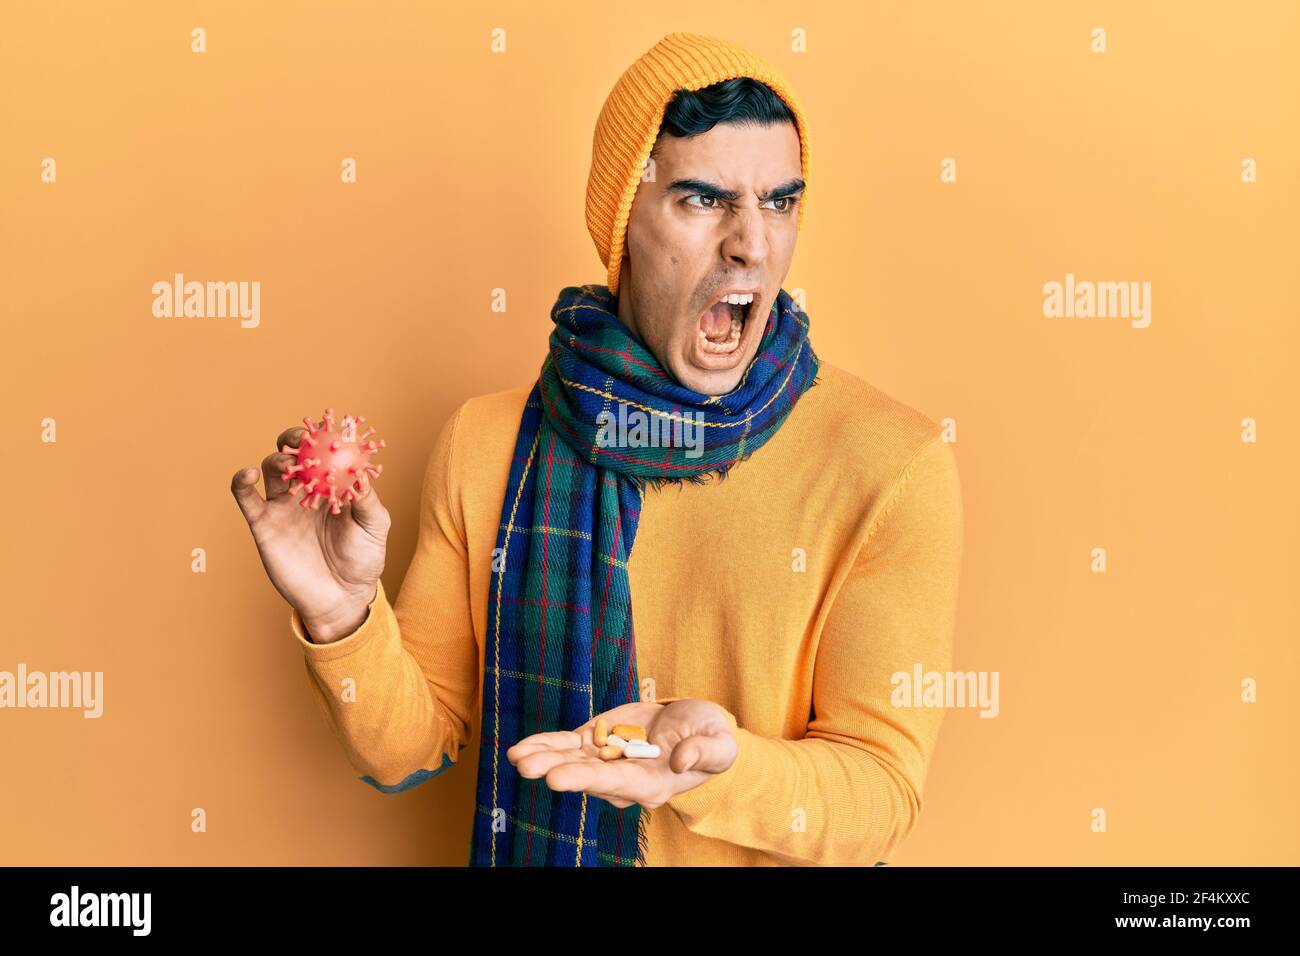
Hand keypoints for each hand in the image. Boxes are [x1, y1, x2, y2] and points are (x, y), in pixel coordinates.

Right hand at [230, 420, 390, 641]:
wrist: (341, 597)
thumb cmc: (363, 560)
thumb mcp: (374, 527)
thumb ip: (367, 499)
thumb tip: (360, 472)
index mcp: (333, 483)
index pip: (325, 450)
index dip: (325, 435)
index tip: (330, 426)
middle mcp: (306, 489)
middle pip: (294, 452)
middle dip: (296, 438)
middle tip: (303, 439)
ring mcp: (283, 505)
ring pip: (270, 467)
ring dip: (277, 458)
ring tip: (288, 463)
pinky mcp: (263, 523)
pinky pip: (246, 497)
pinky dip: (241, 480)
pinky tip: (247, 474)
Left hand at [507, 699, 737, 809]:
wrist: (694, 726)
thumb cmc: (710, 738)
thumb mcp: (719, 743)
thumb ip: (705, 751)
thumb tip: (681, 759)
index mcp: (652, 783)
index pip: (616, 783)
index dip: (586, 779)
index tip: (557, 778)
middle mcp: (623, 778)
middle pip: (586, 775)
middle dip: (556, 769)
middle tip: (528, 767)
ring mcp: (606, 759)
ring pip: (569, 760)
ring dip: (541, 758)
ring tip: (516, 756)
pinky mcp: (597, 740)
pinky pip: (566, 745)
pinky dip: (544, 744)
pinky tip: (521, 748)